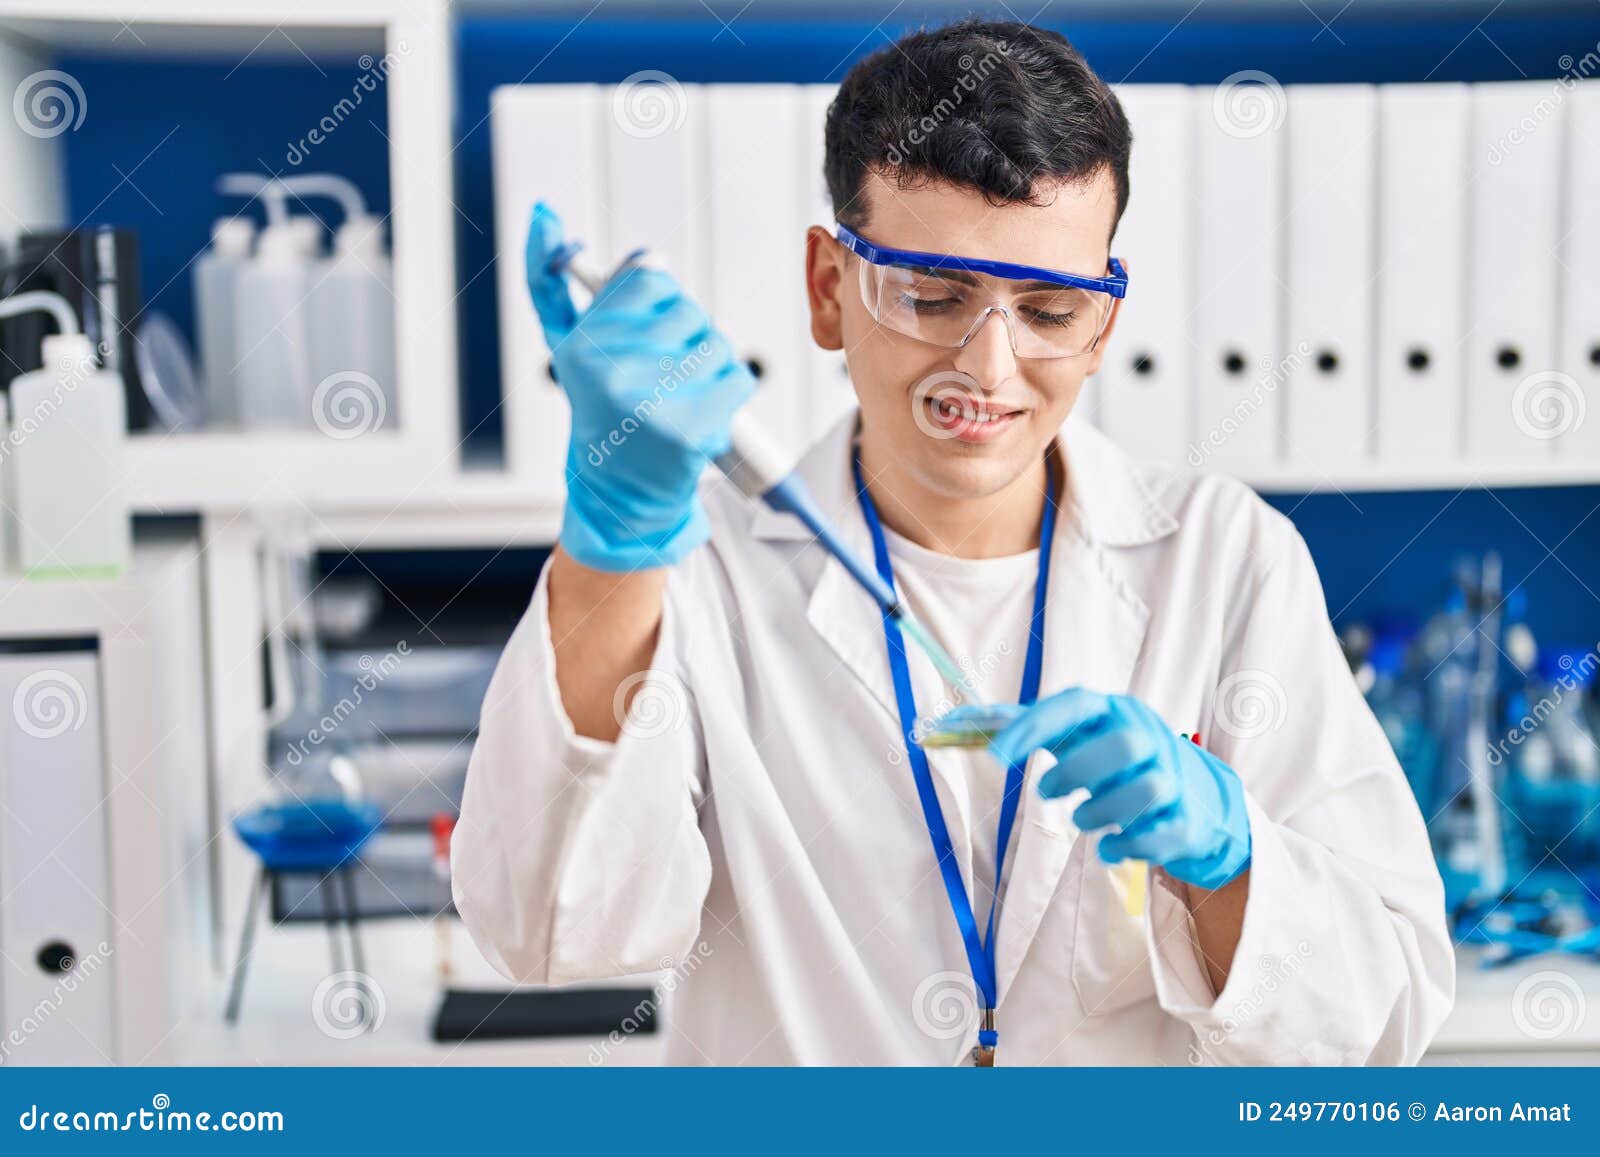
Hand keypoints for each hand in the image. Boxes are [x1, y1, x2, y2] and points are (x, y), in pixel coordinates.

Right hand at [526, 202, 753, 571]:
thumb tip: (544, 215)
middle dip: (682, 336)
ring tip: (679, 394)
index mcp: (582, 343)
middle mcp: (613, 370)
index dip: (658, 301)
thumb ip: (548, 276)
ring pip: (717, 342)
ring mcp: (655, 402)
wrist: (618, 488)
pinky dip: (729, 392)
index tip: (646, 330)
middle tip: (659, 372)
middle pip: (688, 310)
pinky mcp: (693, 430)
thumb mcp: (563, 339)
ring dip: (708, 365)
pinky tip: (700, 411)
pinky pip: (739, 377)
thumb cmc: (597, 403)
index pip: (652, 277)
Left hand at [988, 689, 1250, 889]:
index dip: (1034, 726)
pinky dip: (1126, 848)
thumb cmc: (1114, 763)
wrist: (1196, 799)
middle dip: (1077, 772)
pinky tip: (1108, 849)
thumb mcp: (1075, 737)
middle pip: (1122, 744)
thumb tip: (950, 723)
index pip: (1076, 704)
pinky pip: (1160, 836)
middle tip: (1046, 791)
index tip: (995, 757)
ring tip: (1081, 819)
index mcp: (1115, 712)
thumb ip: (1019, 728)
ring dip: (1100, 811)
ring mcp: (1174, 780)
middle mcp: (1149, 739)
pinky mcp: (1187, 822)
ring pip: (1145, 789)